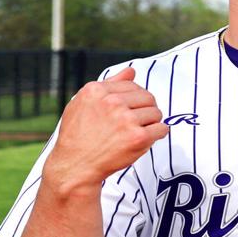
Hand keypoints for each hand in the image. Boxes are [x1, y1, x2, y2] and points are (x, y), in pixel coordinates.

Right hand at [43, 67, 168, 193]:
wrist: (75, 165)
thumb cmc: (78, 136)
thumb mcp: (84, 104)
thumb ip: (108, 85)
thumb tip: (131, 71)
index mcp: (97, 91)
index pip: (132, 85)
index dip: (134, 99)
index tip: (130, 111)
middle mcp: (112, 102)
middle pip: (148, 97)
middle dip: (146, 109)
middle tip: (137, 122)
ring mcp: (126, 120)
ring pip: (156, 113)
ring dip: (151, 123)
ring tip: (137, 132)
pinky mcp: (138, 137)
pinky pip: (162, 129)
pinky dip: (158, 134)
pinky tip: (145, 139)